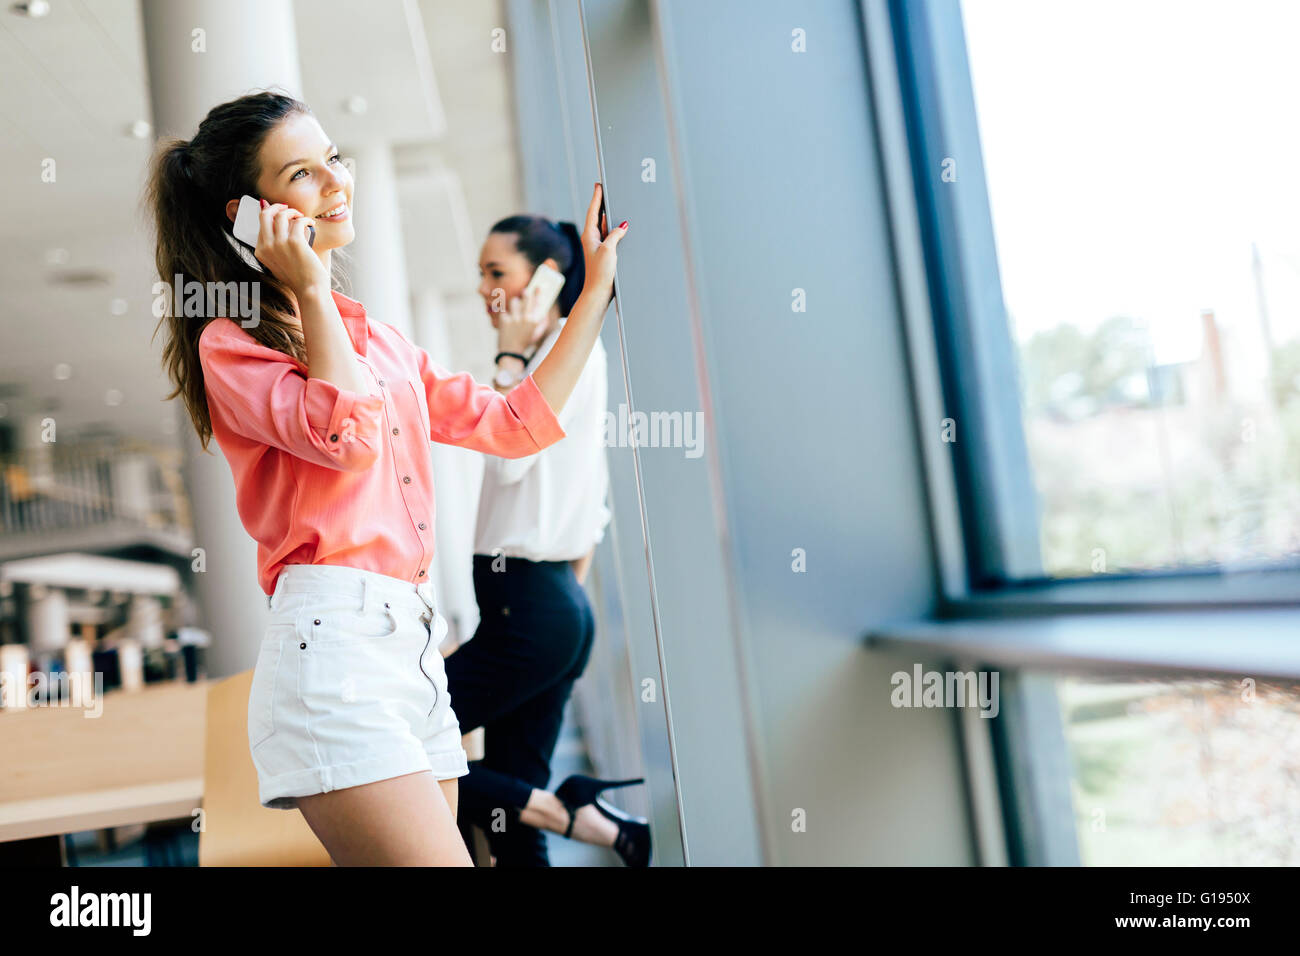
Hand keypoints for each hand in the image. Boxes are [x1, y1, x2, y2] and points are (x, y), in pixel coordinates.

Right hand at [253, 200, 327, 295]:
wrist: (309, 290)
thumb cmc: (297, 277)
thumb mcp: (278, 262)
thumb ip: (274, 246)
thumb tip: (275, 224)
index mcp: (260, 251)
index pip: (261, 224)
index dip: (271, 213)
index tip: (280, 213)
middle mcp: (267, 246)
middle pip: (265, 214)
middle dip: (276, 206)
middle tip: (287, 208)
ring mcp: (280, 244)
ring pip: (282, 215)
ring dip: (293, 212)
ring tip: (301, 217)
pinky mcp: (295, 242)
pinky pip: (299, 221)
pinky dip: (306, 219)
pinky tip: (311, 223)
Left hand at [497, 281, 549, 353]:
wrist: (511, 351)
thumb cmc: (525, 341)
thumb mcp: (536, 333)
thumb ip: (542, 322)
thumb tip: (545, 309)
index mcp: (534, 322)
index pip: (538, 303)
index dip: (538, 294)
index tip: (538, 287)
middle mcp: (525, 319)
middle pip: (526, 299)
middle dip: (526, 294)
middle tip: (525, 291)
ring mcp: (514, 319)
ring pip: (514, 301)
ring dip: (514, 302)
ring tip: (515, 307)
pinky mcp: (504, 320)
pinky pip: (504, 310)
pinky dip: (505, 313)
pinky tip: (506, 319)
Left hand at [580, 183, 627, 305]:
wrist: (598, 292)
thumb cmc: (600, 272)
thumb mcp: (609, 250)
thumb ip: (615, 235)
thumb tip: (622, 225)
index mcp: (589, 235)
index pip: (593, 211)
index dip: (597, 197)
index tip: (599, 185)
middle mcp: (592, 239)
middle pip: (598, 216)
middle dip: (602, 203)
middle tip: (606, 189)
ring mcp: (598, 246)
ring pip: (604, 226)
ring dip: (609, 216)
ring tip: (614, 202)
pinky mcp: (605, 253)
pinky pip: (610, 236)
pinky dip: (614, 229)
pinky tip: (620, 224)